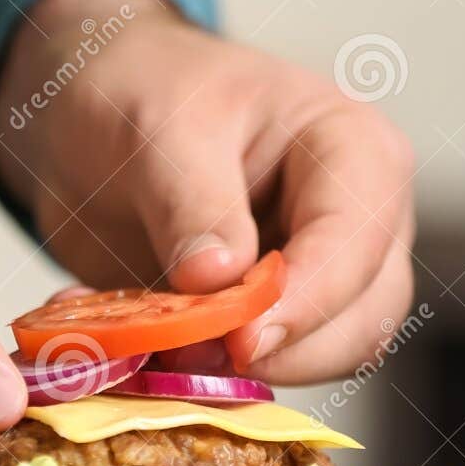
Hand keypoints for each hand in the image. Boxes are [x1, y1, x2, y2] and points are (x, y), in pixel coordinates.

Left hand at [0, 0, 415, 382]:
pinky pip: (264, 370)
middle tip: (190, 352)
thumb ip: (192, 200)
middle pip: (363, 318)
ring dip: (245, 372)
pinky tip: (146, 346)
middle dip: (282, 348)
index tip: (243, 337)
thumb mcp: (160, 125)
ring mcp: (326, 279)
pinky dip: (209, 374)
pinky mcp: (276, 322)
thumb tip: (219, 279)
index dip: (309, 298)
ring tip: (157, 345)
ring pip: (322, 359)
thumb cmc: (148, 91)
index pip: (359, 240)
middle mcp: (360, 223)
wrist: (101, 115)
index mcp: (355, 151)